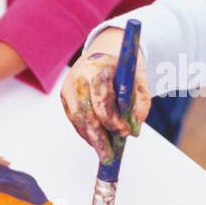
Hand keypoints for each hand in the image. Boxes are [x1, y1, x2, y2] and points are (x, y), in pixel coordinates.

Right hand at [61, 27, 148, 163]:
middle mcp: (77, 77)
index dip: (112, 119)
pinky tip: (97, 141)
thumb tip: (134, 130)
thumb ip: (141, 102)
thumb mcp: (139, 78)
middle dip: (98, 138)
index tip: (126, 132)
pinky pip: (74, 119)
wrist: (106, 47)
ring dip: (92, 138)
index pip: (100, 99)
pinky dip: (86, 132)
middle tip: (109, 157)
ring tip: (105, 153)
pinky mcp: (64, 97)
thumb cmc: (124, 65)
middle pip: (85, 114)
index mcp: (97, 67)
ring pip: (78, 120)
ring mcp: (67, 88)